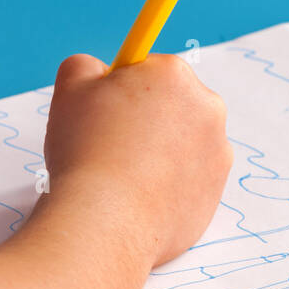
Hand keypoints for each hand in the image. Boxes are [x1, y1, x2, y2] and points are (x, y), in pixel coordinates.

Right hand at [43, 52, 232, 264]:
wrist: (107, 222)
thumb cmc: (86, 152)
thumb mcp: (70, 89)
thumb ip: (85, 66)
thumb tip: (98, 71)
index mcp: (175, 74)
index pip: (149, 72)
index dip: (122, 93)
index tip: (108, 113)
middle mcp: (208, 108)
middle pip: (172, 106)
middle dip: (147, 121)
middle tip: (112, 146)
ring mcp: (218, 152)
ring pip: (182, 144)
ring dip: (160, 153)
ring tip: (124, 175)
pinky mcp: (217, 191)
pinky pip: (189, 179)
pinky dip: (169, 185)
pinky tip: (140, 196)